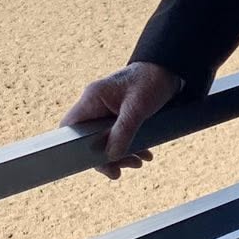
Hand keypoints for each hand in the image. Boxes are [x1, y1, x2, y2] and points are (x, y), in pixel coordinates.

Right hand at [62, 62, 182, 179]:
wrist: (167, 70)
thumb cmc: (151, 81)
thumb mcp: (138, 108)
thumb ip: (123, 131)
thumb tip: (111, 157)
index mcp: (92, 97)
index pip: (71, 127)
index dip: (76, 148)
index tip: (96, 163)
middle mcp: (95, 104)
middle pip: (87, 139)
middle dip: (106, 157)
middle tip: (122, 169)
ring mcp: (105, 110)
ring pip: (103, 140)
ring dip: (120, 155)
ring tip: (138, 162)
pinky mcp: (117, 115)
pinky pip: (116, 136)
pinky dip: (128, 147)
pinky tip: (143, 154)